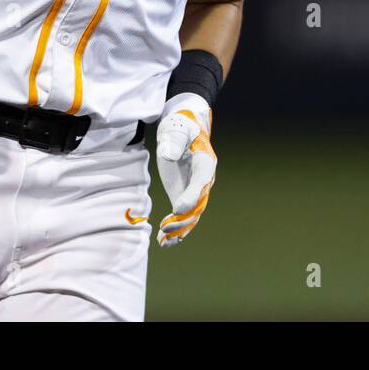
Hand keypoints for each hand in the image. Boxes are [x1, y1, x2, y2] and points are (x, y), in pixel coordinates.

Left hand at [154, 93, 216, 247]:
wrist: (181, 129)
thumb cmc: (181, 127)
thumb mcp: (177, 129)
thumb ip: (174, 140)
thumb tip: (168, 155)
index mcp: (206, 163)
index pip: (201, 183)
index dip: (191, 198)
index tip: (176, 210)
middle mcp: (203, 181)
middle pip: (198, 205)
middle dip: (183, 219)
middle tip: (165, 228)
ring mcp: (194, 191)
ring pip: (192, 216)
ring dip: (179, 230)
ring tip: (163, 241)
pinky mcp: (183, 196)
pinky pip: (182, 217)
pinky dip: (175, 231)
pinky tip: (163, 243)